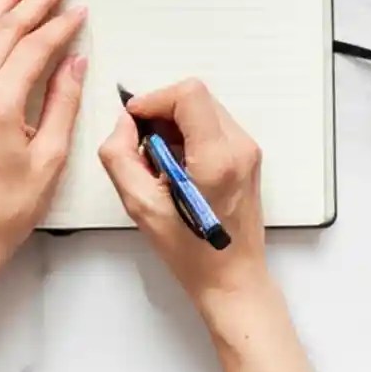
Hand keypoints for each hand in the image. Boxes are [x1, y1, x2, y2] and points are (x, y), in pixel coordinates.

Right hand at [98, 79, 266, 304]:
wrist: (233, 277)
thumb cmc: (190, 252)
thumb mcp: (140, 206)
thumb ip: (121, 156)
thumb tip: (125, 122)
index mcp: (216, 158)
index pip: (189, 94)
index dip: (155, 100)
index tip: (135, 123)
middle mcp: (240, 146)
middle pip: (197, 97)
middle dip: (163, 112)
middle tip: (143, 145)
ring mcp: (249, 150)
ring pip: (205, 109)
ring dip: (176, 124)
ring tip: (159, 161)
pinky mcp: (249, 157)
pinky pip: (215, 126)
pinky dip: (191, 134)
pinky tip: (178, 166)